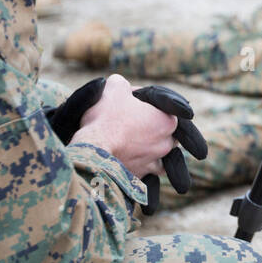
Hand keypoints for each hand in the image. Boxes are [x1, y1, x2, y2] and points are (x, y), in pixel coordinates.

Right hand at [48, 75, 206, 212]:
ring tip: (136, 148)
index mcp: (168, 121)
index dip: (153, 106)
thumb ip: (123, 84)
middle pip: (167, 135)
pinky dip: (141, 171)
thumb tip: (121, 86)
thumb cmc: (106, 118)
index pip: (169, 110)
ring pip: (161, 158)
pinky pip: (146, 176)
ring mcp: (155, 163)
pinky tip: (132, 167)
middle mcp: (166, 144)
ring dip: (152, 153)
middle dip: (155, 130)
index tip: (140, 106)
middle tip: (136, 125)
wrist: (92, 151)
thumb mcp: (114, 88)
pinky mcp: (141, 178)